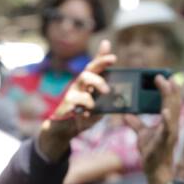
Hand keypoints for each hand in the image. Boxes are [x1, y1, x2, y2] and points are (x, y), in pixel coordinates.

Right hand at [37, 39, 116, 158]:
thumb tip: (118, 88)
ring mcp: (72, 91)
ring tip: (106, 92)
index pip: (95, 66)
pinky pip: (77, 99)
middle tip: (114, 61)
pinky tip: (89, 112)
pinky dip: (86, 104)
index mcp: (88, 83)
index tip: (114, 55)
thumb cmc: (83, 113)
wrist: (65, 128)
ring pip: (83, 78)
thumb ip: (106, 95)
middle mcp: (80, 83)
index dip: (102, 57)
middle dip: (101, 63)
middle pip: (89, 68)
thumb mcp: (97, 104)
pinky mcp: (67, 102)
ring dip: (97, 83)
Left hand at [126, 75, 183, 183]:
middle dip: (170, 88)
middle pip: (173, 103)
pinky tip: (165, 111)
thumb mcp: (141, 135)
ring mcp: (170, 133)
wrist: (155, 172)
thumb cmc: (152, 154)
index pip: (169, 102)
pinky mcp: (165, 142)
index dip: (168, 90)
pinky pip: (167, 130)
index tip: (164, 77)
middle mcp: (172, 125)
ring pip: (172, 111)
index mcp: (168, 123)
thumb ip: (136, 124)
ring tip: (168, 83)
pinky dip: (166, 120)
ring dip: (170, 97)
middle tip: (165, 75)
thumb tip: (127, 114)